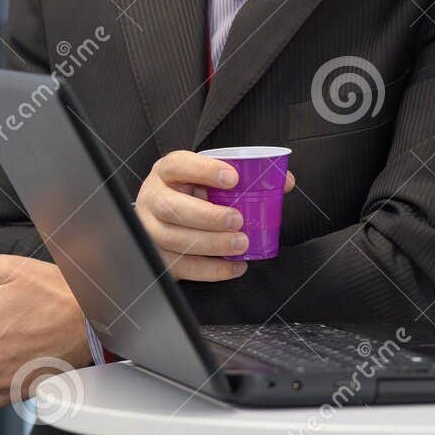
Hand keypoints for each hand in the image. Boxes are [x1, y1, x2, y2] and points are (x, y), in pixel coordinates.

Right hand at [134, 150, 296, 280]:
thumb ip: (246, 175)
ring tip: (241, 244)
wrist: (163, 216)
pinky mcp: (157, 256)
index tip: (233, 178)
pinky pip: (181, 267)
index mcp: (167, 171)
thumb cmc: (194, 192)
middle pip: (173, 208)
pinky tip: (234, 267)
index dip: (204, 170)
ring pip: (174, 239)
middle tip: (238, 220)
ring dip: (211, 244)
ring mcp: (149, 229)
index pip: (179, 164)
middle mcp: (153, 198)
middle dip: (208, 216)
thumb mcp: (211, 177)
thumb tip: (284, 181)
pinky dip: (211, 270)